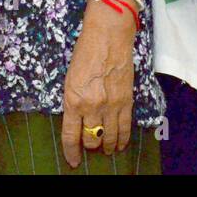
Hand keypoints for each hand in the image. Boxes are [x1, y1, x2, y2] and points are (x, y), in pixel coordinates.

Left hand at [61, 1, 136, 167]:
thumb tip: (78, 120)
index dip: (72, 152)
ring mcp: (111, 105)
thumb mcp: (70, 79)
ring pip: (110, 137)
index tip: (73, 161)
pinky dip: (123, 139)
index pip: (71, 136)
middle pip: (91, 139)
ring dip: (107, 146)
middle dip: (90, 146)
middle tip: (91, 146)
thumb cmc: (85, 52)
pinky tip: (120, 144)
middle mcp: (92, 106)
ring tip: (106, 149)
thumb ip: (73, 101)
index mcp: (73, 100)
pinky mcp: (126, 101)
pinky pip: (125, 128)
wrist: (109, 35)